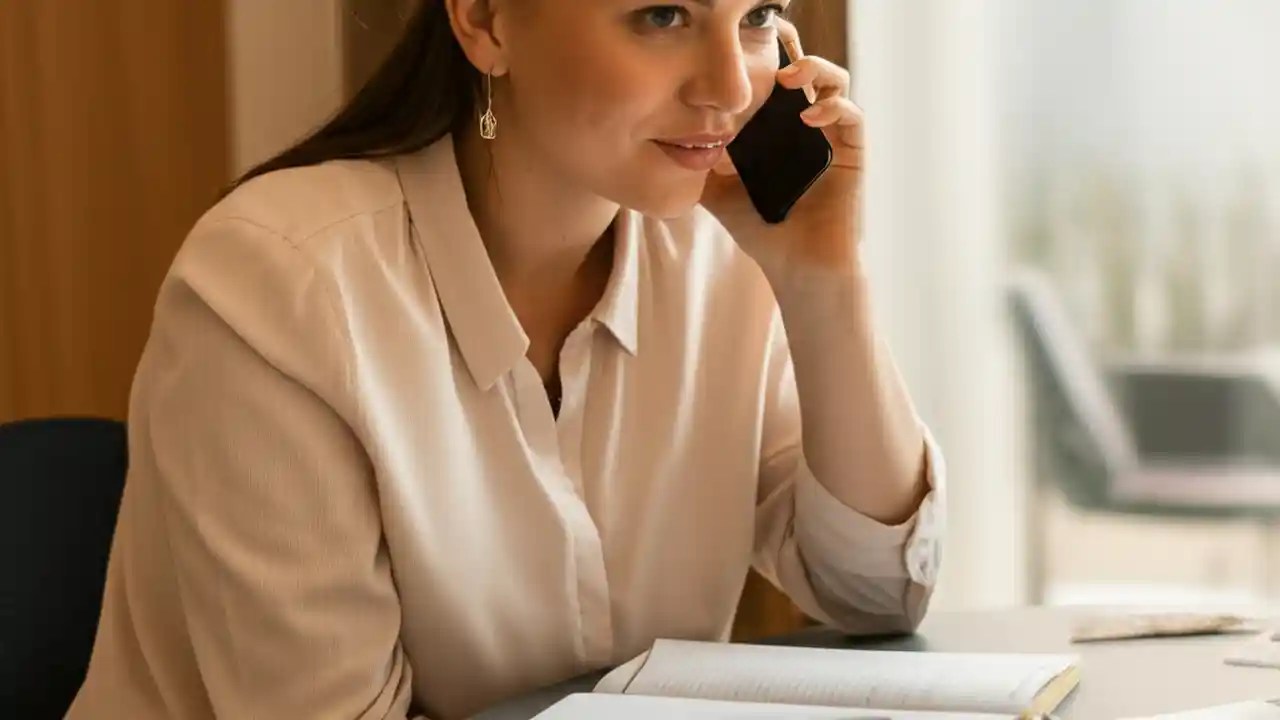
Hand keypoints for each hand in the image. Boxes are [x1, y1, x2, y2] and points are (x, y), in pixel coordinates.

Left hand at [700, 21, 865, 281]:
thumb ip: (700, 163)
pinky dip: (833, 107)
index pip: (774, 79)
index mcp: (778, 128)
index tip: (740, 42)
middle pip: (805, 69)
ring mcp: (832, 136)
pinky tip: (808, 115)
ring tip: (787, 76)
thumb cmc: (764, 232)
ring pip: (835, 81)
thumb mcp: (719, 191)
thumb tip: (668, 139)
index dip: (764, 55)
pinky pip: (852, 115)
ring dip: (814, 68)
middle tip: (767, 39)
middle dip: (789, 49)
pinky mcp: (853, 153)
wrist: (799, 269)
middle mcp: (807, 125)